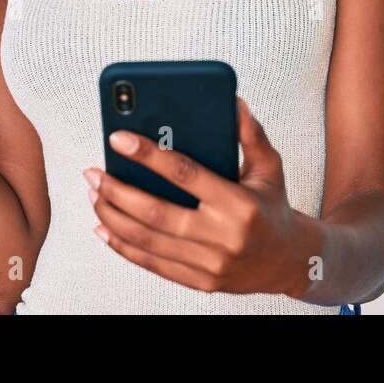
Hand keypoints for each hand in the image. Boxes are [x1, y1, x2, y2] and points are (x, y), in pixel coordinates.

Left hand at [82, 95, 321, 298]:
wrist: (290, 261)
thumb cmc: (273, 206)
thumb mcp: (270, 167)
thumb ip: (250, 134)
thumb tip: (231, 100)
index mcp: (238, 204)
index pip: (184, 174)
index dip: (148, 155)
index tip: (118, 138)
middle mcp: (222, 237)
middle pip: (156, 213)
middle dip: (117, 191)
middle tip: (93, 171)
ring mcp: (209, 264)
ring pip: (147, 240)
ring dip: (112, 216)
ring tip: (93, 193)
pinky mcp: (200, 282)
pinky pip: (152, 264)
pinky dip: (122, 246)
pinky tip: (103, 227)